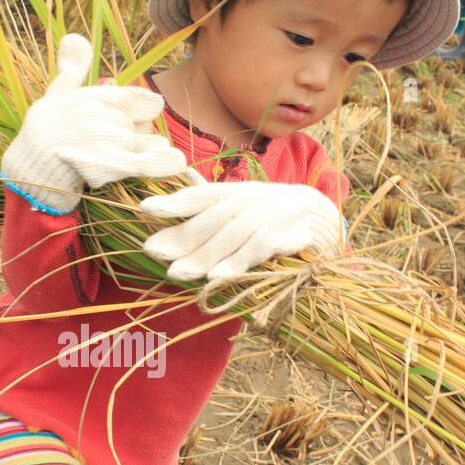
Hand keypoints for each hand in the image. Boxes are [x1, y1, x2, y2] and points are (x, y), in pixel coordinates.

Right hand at [0, 34, 188, 213]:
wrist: (28, 170)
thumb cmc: (43, 133)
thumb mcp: (56, 95)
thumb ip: (72, 70)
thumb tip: (75, 36)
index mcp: (94, 95)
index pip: (140, 99)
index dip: (141, 111)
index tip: (130, 120)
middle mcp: (103, 114)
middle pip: (144, 124)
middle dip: (136, 136)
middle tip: (108, 147)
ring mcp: (107, 140)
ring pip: (145, 144)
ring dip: (139, 154)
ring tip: (112, 159)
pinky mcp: (111, 166)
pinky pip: (146, 162)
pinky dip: (162, 163)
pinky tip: (174, 163)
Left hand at [139, 180, 343, 281]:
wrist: (319, 216)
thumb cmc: (269, 212)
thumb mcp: (240, 201)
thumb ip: (210, 200)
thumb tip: (176, 186)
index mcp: (234, 192)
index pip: (200, 196)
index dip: (173, 202)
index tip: (145, 209)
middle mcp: (248, 201)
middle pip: (209, 221)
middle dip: (180, 237)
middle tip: (151, 251)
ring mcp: (266, 218)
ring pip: (228, 238)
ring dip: (201, 257)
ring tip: (176, 273)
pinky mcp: (283, 237)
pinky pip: (256, 252)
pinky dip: (236, 264)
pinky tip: (216, 277)